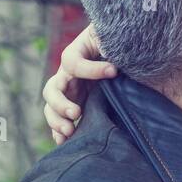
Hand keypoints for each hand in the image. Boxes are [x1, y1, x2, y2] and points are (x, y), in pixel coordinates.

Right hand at [42, 24, 116, 143]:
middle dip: (61, 103)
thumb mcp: (115, 38)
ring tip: (70, 130)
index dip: (90, 69)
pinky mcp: (77, 106)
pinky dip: (59, 133)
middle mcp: (70, 75)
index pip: (73, 61)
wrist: (129, 54)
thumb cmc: (121, 42)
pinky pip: (61, 121)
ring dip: (57, 121)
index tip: (114, 71)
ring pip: (52, 107)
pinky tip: (65, 143)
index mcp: (77, 53)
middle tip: (76, 113)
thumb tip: (121, 57)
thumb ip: (114, 43)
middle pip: (53, 89)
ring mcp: (71, 92)